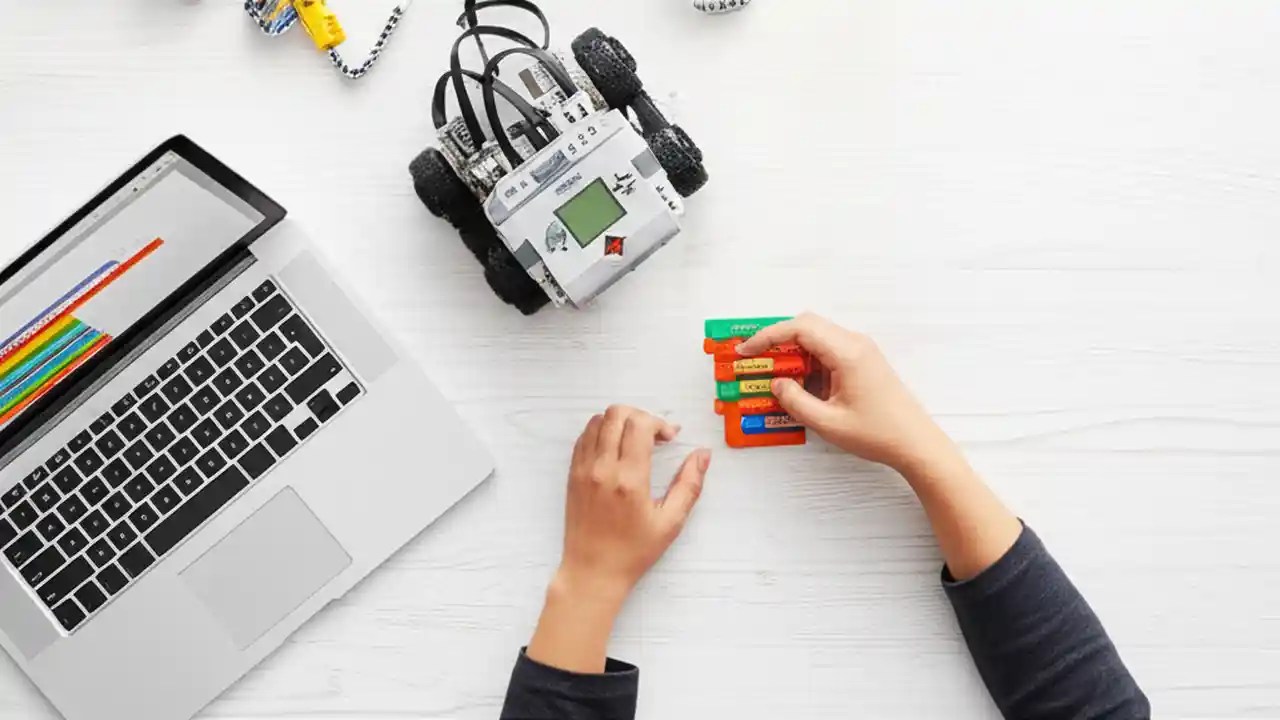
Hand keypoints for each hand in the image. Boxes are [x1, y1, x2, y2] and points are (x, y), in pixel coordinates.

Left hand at [527, 406, 711, 672]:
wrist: (593, 571)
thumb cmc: (633, 551)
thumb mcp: (670, 522)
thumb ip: (689, 484)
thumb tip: (703, 454)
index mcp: (629, 479)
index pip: (639, 424)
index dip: (658, 422)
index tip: (669, 438)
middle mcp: (602, 469)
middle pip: (616, 414)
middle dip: (640, 416)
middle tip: (654, 436)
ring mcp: (583, 469)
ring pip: (597, 421)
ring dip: (619, 422)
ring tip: (635, 441)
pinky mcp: (572, 474)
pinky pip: (583, 437)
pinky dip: (601, 432)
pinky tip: (615, 448)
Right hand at [740, 315, 1020, 579]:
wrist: (916, 443)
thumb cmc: (877, 434)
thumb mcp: (828, 423)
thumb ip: (795, 401)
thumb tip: (777, 383)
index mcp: (847, 353)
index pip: (799, 328)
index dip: (767, 336)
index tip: (745, 350)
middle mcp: (855, 344)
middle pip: (807, 325)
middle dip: (776, 339)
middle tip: (753, 358)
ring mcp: (861, 351)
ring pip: (817, 337)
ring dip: (793, 351)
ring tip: (772, 373)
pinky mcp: (863, 361)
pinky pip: (828, 350)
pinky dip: (808, 361)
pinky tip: (798, 383)